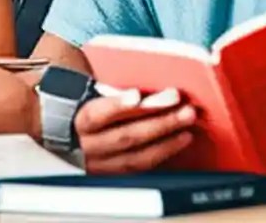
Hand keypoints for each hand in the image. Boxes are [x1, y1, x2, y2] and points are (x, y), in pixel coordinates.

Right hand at [75, 89, 195, 173]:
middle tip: (184, 109)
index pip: (96, 115)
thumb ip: (113, 91)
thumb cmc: (93, 109)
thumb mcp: (94, 95)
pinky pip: (142, 168)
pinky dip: (163, 154)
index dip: (117, 105)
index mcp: (80, 123)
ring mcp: (102, 165)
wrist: (78, 137)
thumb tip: (150, 90)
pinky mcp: (116, 175)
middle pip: (124, 136)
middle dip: (158, 122)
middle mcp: (88, 147)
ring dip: (167, 142)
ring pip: (136, 157)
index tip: (136, 95)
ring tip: (188, 127)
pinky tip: (180, 140)